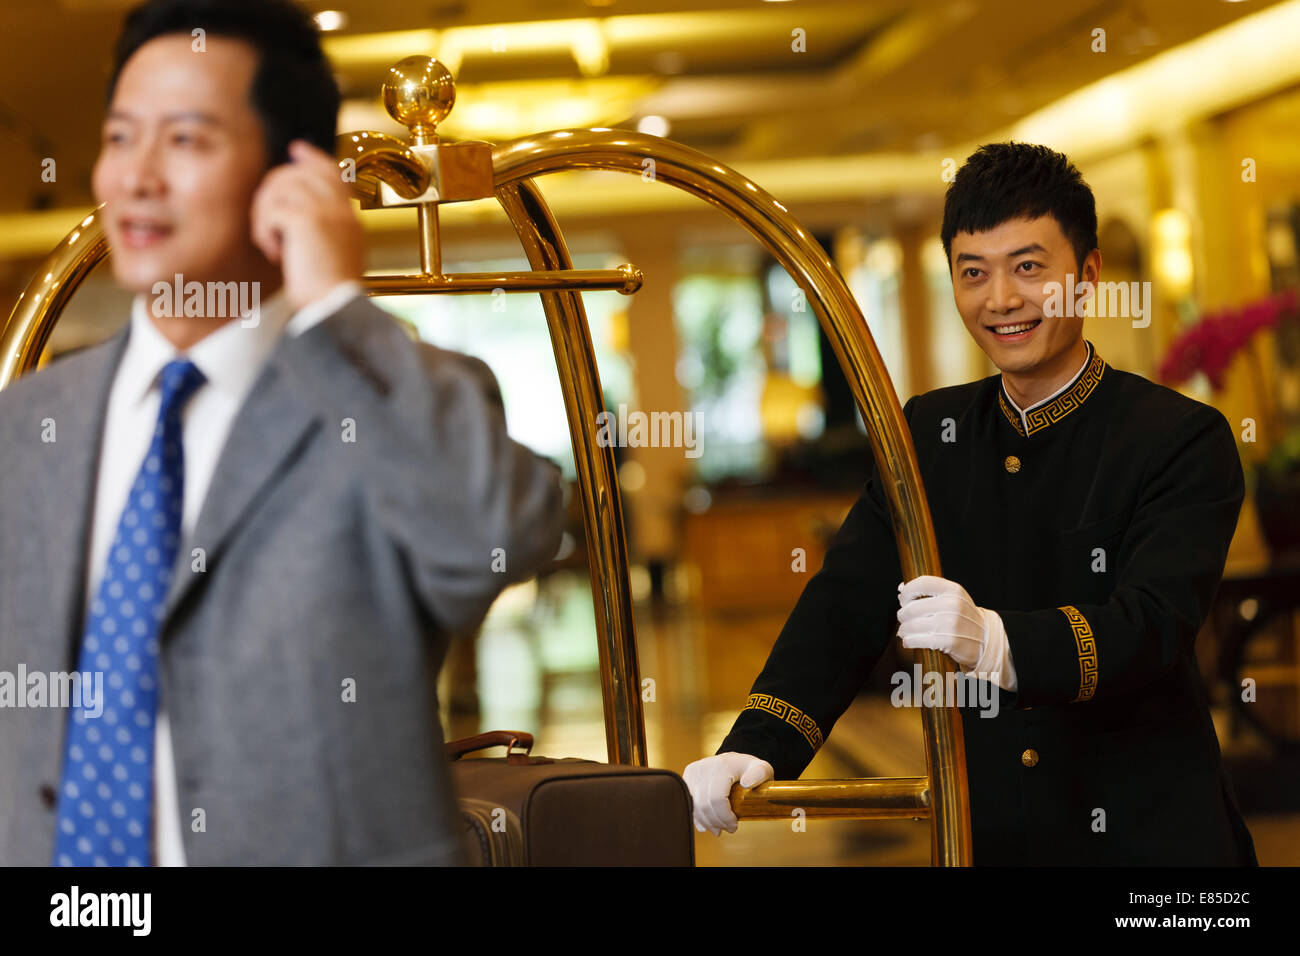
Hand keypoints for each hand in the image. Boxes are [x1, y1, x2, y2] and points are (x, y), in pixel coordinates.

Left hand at [251, 140, 363, 311]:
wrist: (335, 309)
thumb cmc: (328, 295)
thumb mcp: (332, 255)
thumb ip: (322, 230)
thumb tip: (292, 214)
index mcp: (349, 218)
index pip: (333, 172)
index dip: (312, 157)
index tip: (296, 149)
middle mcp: (340, 210)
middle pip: (298, 173)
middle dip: (271, 190)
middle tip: (263, 220)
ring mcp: (325, 212)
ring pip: (280, 188)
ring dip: (264, 214)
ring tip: (269, 243)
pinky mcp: (306, 221)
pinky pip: (272, 211)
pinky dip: (264, 232)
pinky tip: (273, 254)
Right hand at [682, 752, 773, 834]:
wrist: (734, 760)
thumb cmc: (749, 768)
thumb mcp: (762, 768)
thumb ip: (759, 774)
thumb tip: (746, 783)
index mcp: (722, 766)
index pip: (717, 799)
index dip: (725, 817)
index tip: (734, 825)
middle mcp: (705, 767)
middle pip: (704, 804)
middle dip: (716, 822)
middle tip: (728, 829)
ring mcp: (694, 771)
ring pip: (694, 805)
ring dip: (706, 822)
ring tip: (718, 828)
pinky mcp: (688, 777)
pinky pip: (688, 802)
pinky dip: (696, 816)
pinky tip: (705, 824)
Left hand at [896, 575, 993, 669]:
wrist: (986, 640)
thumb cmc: (964, 618)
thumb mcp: (953, 600)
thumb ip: (930, 593)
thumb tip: (901, 588)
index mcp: (953, 590)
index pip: (922, 583)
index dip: (908, 592)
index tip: (903, 599)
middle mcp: (952, 604)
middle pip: (913, 607)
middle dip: (903, 615)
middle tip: (903, 619)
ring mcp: (951, 623)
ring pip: (913, 625)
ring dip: (903, 629)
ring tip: (903, 631)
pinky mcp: (949, 640)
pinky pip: (919, 640)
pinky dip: (909, 641)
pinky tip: (908, 641)